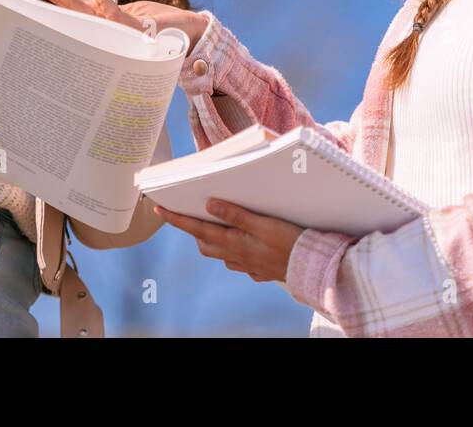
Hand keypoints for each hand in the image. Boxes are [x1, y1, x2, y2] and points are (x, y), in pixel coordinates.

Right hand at [31, 0, 209, 49]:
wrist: (192, 34)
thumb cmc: (163, 24)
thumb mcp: (133, 14)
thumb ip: (113, 12)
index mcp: (109, 25)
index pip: (79, 13)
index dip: (58, 4)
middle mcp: (112, 31)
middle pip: (78, 15)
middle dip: (55, 3)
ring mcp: (123, 32)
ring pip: (90, 16)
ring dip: (69, 1)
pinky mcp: (138, 29)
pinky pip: (116, 15)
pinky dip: (103, 0)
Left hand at [153, 199, 304, 283]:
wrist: (313, 267)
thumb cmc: (290, 242)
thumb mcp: (264, 223)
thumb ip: (236, 214)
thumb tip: (210, 204)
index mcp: (233, 243)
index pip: (197, 229)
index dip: (177, 219)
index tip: (159, 210)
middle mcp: (235, 256)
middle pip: (205, 242)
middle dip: (194, 228)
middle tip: (191, 213)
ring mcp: (247, 265)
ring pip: (220, 253)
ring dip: (213, 239)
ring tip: (215, 224)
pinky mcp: (259, 269)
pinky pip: (239, 261)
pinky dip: (233, 250)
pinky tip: (243, 243)